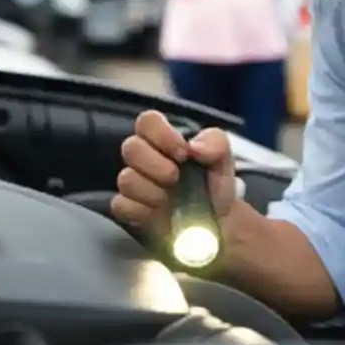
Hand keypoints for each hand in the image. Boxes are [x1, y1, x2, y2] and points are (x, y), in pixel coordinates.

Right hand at [111, 110, 237, 237]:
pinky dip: (141, 210)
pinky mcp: (129, 210)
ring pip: (126, 179)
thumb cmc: (212, 185)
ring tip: (168, 200)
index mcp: (162, 140)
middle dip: (156, 164)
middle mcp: (143, 159)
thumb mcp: (223, 160)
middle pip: (130, 147)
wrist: (215, 223)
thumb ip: (215, 143)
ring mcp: (134, 185)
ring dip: (150, 190)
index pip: (147, 121)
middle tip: (175, 177)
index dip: (161, 134)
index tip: (183, 153)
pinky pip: (122, 205)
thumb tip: (194, 147)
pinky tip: (157, 213)